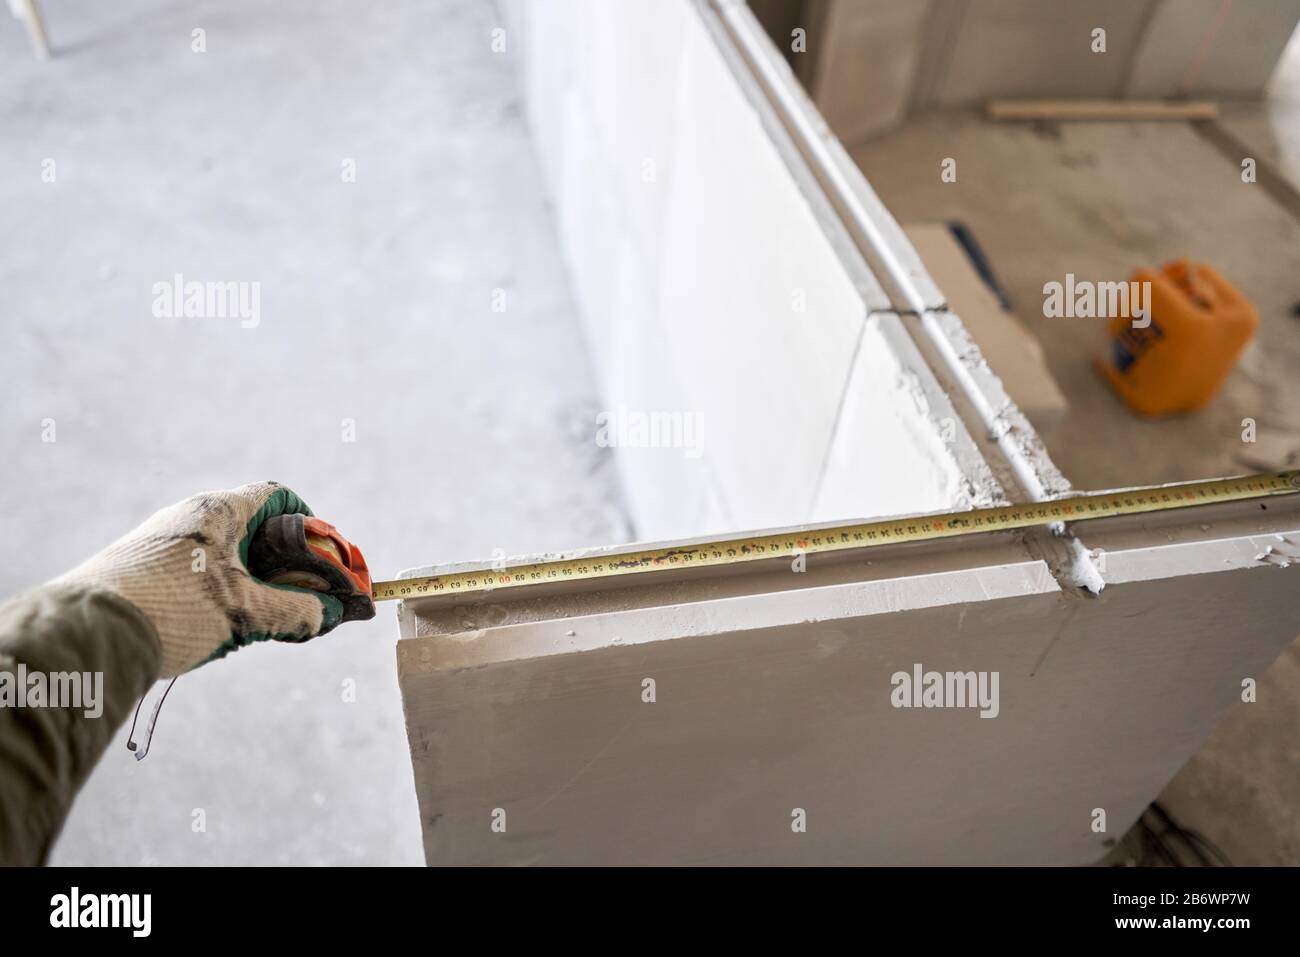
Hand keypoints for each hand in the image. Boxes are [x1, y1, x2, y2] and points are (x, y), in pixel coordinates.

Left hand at [54, 482, 343, 675]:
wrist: (85, 634)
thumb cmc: (172, 611)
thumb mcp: (245, 615)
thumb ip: (295, 612)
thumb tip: (329, 614)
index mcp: (218, 511)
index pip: (278, 497)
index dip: (309, 525)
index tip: (322, 559)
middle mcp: (190, 517)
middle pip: (254, 527)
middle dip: (285, 563)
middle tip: (301, 597)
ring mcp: (164, 541)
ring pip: (227, 553)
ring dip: (254, 581)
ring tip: (261, 619)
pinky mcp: (144, 567)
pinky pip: (200, 570)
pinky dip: (223, 590)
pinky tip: (220, 624)